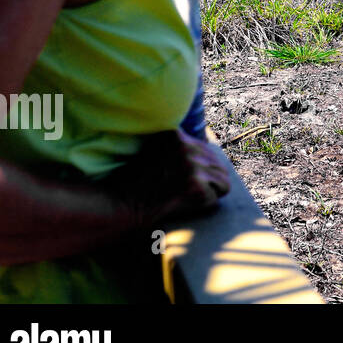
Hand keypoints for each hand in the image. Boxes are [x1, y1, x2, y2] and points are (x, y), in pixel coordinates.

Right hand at [108, 128, 231, 226]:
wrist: (120, 207)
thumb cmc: (136, 184)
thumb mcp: (155, 153)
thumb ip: (179, 147)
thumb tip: (211, 152)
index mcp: (175, 135)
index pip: (208, 151)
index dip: (198, 169)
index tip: (179, 179)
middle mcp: (185, 146)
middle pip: (219, 165)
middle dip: (206, 181)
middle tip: (182, 191)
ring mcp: (191, 165)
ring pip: (223, 180)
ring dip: (208, 192)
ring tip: (184, 197)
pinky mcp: (195, 185)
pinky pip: (216, 197)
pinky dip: (203, 205)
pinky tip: (182, 205)